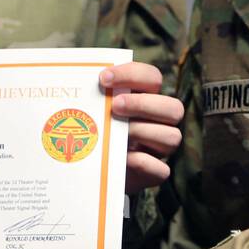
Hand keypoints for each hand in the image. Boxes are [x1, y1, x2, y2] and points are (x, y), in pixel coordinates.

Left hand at [100, 62, 182, 193]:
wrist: (92, 168)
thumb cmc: (93, 130)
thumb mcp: (93, 110)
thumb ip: (91, 96)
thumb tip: (75, 83)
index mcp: (147, 97)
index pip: (152, 77)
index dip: (131, 74)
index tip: (103, 78)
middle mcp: (160, 121)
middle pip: (174, 107)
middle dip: (143, 104)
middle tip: (115, 106)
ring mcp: (159, 148)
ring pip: (172, 137)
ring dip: (143, 131)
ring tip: (116, 133)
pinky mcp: (153, 173)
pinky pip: (161, 170)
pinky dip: (143, 163)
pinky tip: (123, 158)